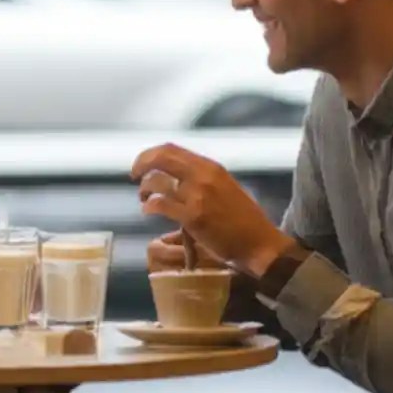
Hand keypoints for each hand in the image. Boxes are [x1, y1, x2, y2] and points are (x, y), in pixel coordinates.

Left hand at [133, 143, 293, 276]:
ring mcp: (197, 195)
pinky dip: (149, 206)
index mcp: (210, 166)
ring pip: (156, 182)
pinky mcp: (192, 217)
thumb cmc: (243, 219)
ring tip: (144, 199)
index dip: (150, 154)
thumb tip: (175, 177)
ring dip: (144, 190)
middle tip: (134, 176)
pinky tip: (148, 211)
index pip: (172, 149)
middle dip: (141, 163)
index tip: (142, 164)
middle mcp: (203, 176)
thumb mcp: (225, 187)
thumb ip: (202, 179)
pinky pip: (160, 204)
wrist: (259, 243)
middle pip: (161, 157)